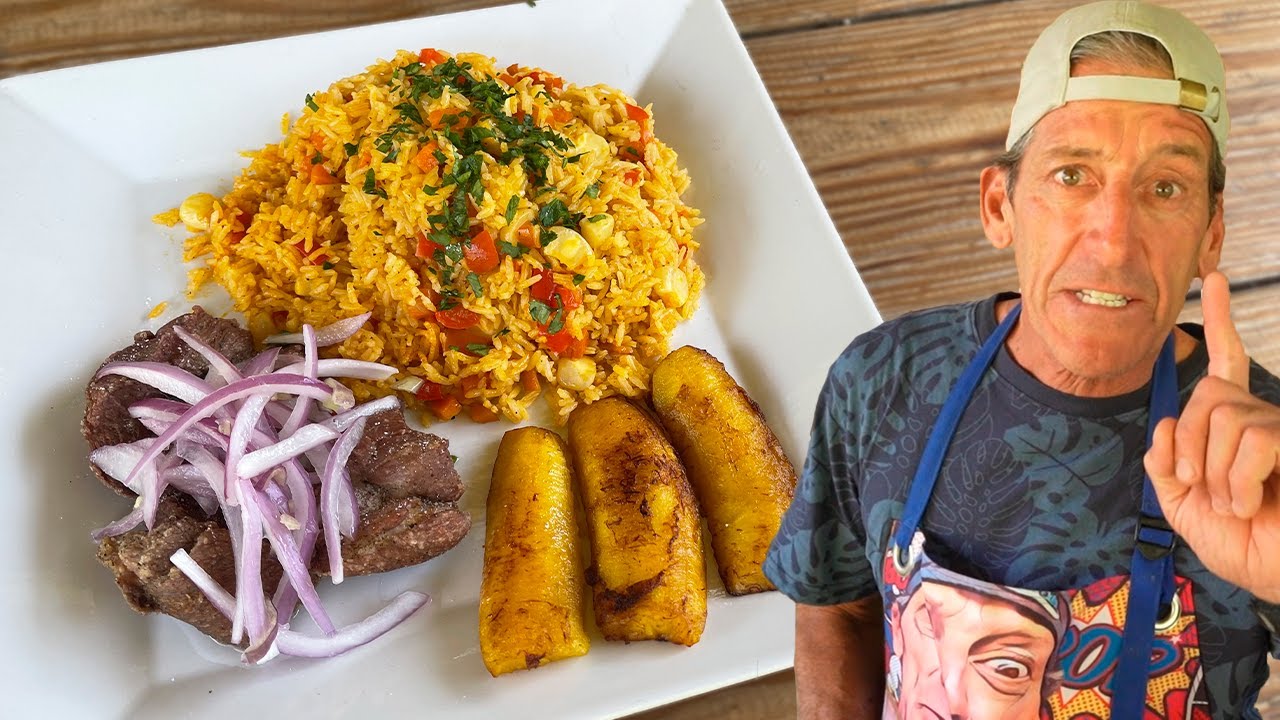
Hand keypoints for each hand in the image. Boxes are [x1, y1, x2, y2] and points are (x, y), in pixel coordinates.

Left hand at [1145, 272, 1279, 602]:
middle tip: (1202, 489)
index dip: (1220, 322)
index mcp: (1230, 427)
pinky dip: (1238, 482)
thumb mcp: (1181, 505)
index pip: (1226, 364)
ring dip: (1217, 474)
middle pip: (1206, 398)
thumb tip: (1163, 426)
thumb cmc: (1240, 543)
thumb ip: (1164, 464)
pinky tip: (1251, 504)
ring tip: (1236, 505)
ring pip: (1226, 420)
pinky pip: (1254, 441)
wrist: (1273, 576)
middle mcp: (1261, 418)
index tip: (1214, 278)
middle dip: (1190, 447)